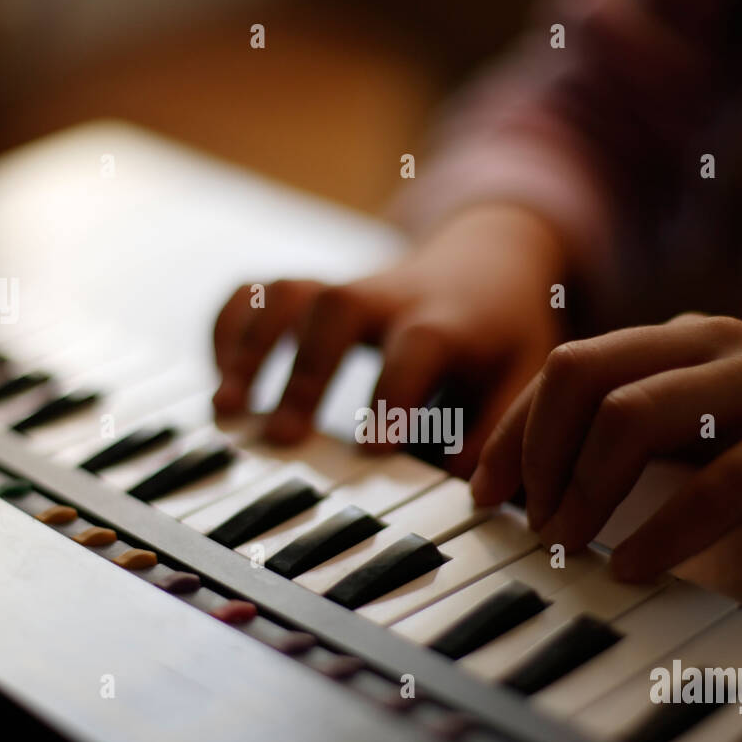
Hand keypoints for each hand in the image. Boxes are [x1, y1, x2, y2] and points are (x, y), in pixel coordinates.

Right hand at [212, 203, 566, 472]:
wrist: (489, 255)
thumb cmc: (503, 332)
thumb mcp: (522, 375)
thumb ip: (494, 429)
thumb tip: (464, 487)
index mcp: (448, 322)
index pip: (419, 349)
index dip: (395, 395)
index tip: (373, 451)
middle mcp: (390, 297)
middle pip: (339, 310)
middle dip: (305, 371)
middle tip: (281, 437)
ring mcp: (345, 288)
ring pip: (290, 293)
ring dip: (251, 346)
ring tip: (227, 409)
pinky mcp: (315, 290)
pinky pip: (259, 290)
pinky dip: (230, 325)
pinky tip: (219, 376)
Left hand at [470, 313, 741, 580]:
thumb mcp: (712, 425)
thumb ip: (642, 433)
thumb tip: (549, 479)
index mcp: (681, 341)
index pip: (567, 368)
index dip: (515, 431)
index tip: (484, 491)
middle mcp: (713, 346)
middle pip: (580, 376)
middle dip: (535, 453)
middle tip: (525, 521)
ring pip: (632, 419)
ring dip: (583, 491)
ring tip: (566, 546)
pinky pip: (715, 485)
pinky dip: (662, 532)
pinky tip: (631, 570)